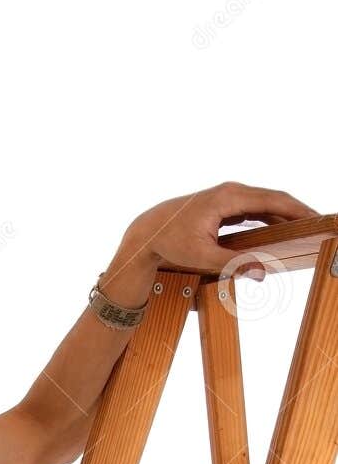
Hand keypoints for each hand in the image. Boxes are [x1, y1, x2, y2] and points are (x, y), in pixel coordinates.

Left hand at [123, 182, 317, 280]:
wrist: (147, 233)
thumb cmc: (170, 242)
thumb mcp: (203, 257)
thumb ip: (234, 264)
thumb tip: (262, 272)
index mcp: (230, 197)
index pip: (274, 200)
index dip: (298, 210)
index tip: (315, 219)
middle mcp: (231, 191)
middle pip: (274, 199)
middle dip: (296, 212)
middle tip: (316, 226)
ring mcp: (228, 196)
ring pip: (264, 204)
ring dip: (284, 216)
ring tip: (303, 230)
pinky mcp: (224, 205)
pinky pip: (254, 209)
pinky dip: (268, 218)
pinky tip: (279, 231)